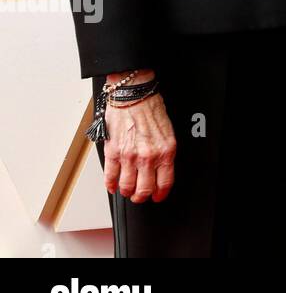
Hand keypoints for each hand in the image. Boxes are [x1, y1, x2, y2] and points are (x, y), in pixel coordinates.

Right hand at [102, 74, 175, 203]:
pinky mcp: (113, 153)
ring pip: (126, 187)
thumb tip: (160, 169)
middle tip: (140, 196)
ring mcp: (129, 156)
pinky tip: (113, 185)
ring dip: (126, 192)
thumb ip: (164, 152)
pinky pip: (110, 177)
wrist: (134, 95)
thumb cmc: (150, 109)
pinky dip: (111, 185)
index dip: (160, 194)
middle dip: (142, 196)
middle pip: (144, 190)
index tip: (157, 196)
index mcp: (165, 151)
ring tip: (127, 190)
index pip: (164, 182)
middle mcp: (148, 156)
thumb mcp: (168, 132)